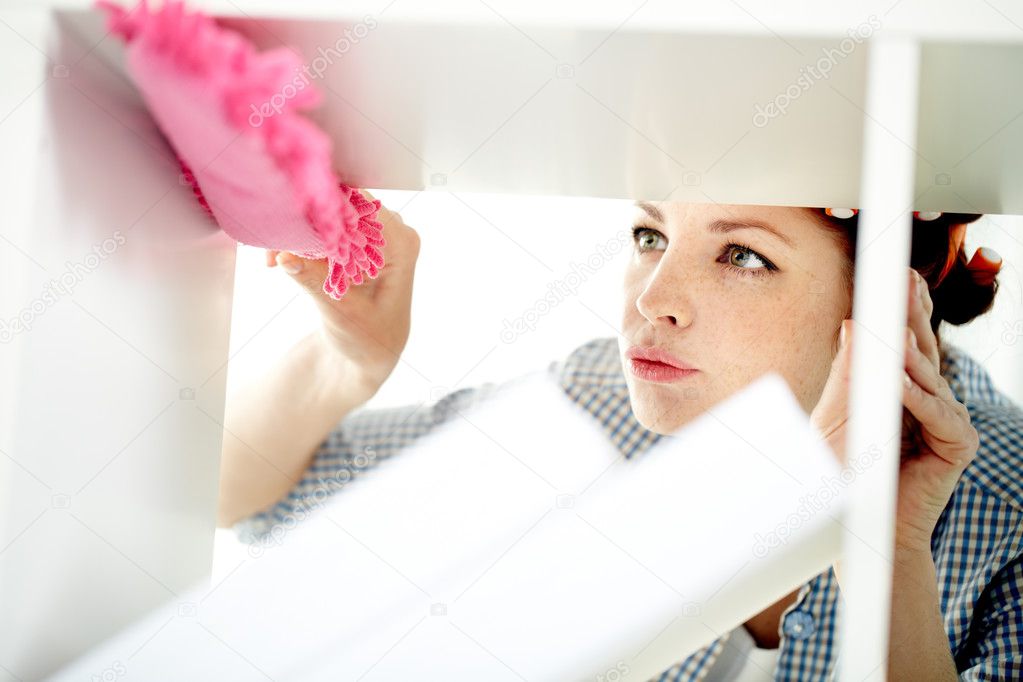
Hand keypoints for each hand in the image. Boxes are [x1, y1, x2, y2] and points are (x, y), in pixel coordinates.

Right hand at [267, 189, 420, 391]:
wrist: (371, 352)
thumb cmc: (369, 339)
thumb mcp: (341, 313)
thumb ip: (314, 282)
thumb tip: (284, 256)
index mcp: (400, 245)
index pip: (359, 206)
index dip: (322, 209)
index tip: (290, 222)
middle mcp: (392, 232)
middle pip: (343, 206)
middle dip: (306, 221)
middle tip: (273, 243)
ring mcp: (375, 234)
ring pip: (331, 215)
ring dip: (300, 230)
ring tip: (273, 256)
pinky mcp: (357, 240)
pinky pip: (326, 227)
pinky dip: (303, 239)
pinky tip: (282, 258)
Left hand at [811, 267, 978, 555]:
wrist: (863, 527)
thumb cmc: (849, 474)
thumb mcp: (840, 414)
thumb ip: (849, 373)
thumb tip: (853, 325)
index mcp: (905, 389)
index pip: (907, 343)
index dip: (906, 310)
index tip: (900, 277)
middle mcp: (931, 400)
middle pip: (923, 351)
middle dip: (914, 315)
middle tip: (907, 280)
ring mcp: (947, 422)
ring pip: (930, 380)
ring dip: (912, 357)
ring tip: (895, 332)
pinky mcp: (957, 447)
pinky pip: (938, 417)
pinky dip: (918, 400)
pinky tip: (901, 384)